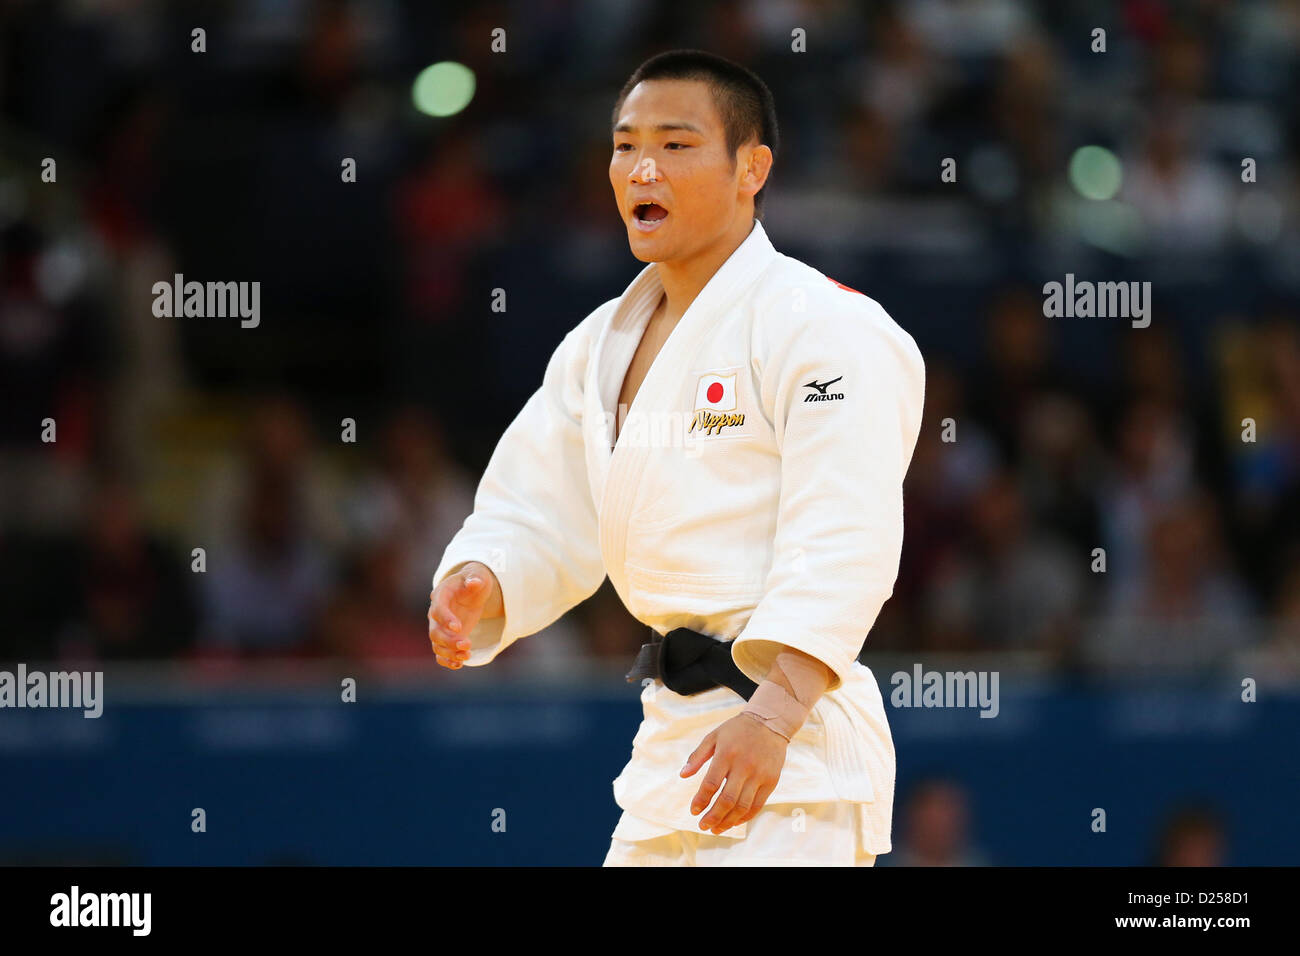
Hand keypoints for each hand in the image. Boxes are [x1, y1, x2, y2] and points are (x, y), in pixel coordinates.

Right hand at [428, 562, 501, 668]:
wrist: (471, 589)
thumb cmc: (473, 580)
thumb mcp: (477, 575)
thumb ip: (475, 578)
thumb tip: (474, 582)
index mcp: (441, 596)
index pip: (438, 609)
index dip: (446, 619)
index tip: (458, 627)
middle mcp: (436, 613)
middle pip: (435, 632)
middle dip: (449, 641)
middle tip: (467, 644)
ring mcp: (440, 627)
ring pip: (437, 645)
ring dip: (450, 653)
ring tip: (466, 656)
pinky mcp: (447, 637)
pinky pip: (441, 652)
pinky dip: (447, 661)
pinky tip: (459, 664)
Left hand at [679, 713, 788, 833]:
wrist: (770, 722)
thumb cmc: (737, 730)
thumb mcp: (713, 736)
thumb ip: (697, 756)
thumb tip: (682, 775)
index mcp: (727, 754)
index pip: (711, 784)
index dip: (701, 800)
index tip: (693, 811)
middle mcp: (744, 766)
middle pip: (727, 800)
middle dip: (713, 817)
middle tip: (703, 826)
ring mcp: (760, 775)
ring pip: (743, 806)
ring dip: (728, 821)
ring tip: (716, 829)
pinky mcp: (771, 781)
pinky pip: (757, 805)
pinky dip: (745, 817)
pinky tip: (734, 822)